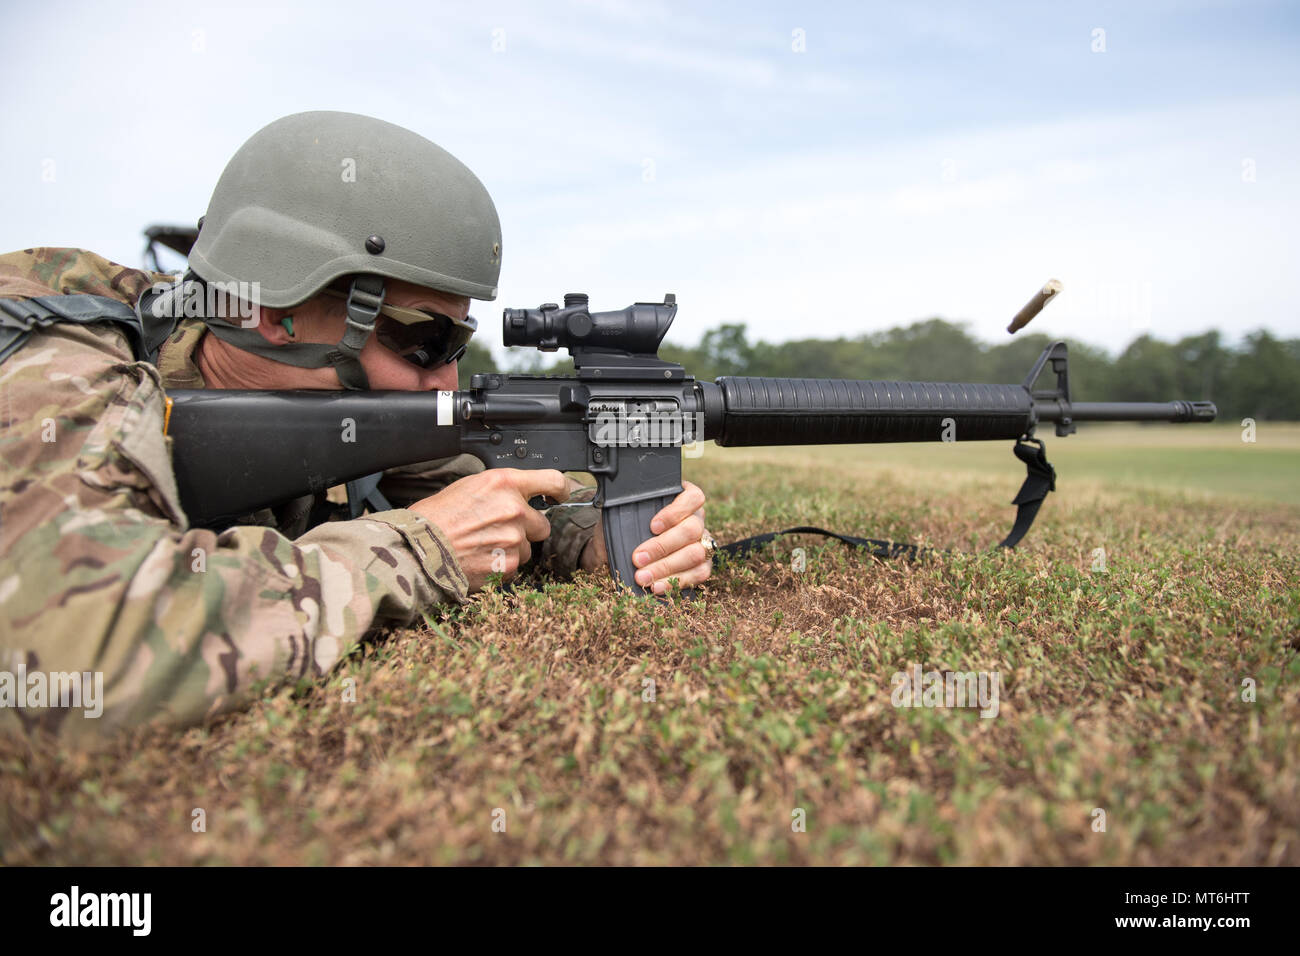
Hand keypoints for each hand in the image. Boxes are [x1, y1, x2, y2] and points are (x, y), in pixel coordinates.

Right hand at [409, 469, 568, 590]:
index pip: (552, 481)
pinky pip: (515, 567)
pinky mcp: (508, 565)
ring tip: (482, 546)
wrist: (418, 549)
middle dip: (526, 529)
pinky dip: (501, 566)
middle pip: (542, 523)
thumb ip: (501, 490)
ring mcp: (513, 539)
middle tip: (498, 531)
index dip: (561, 490)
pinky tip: (480, 559)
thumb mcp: (469, 486)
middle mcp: (514, 509)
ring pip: (527, 548)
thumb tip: (520, 496)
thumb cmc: (436, 517)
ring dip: (511, 549)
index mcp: (504, 483)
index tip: (561, 496)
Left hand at [582, 480, 711, 594]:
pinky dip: (676, 582)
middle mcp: (697, 518)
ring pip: (696, 553)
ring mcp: (703, 542)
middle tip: (638, 558)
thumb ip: (628, 511)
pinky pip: (700, 573)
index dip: (675, 512)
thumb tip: (625, 519)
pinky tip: (656, 586)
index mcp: (684, 498)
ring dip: (666, 568)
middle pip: (692, 530)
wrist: (621, 546)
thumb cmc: (625, 524)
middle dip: (662, 547)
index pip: (693, 498)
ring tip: (642, 577)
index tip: (653, 526)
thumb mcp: (624, 512)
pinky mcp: (703, 564)